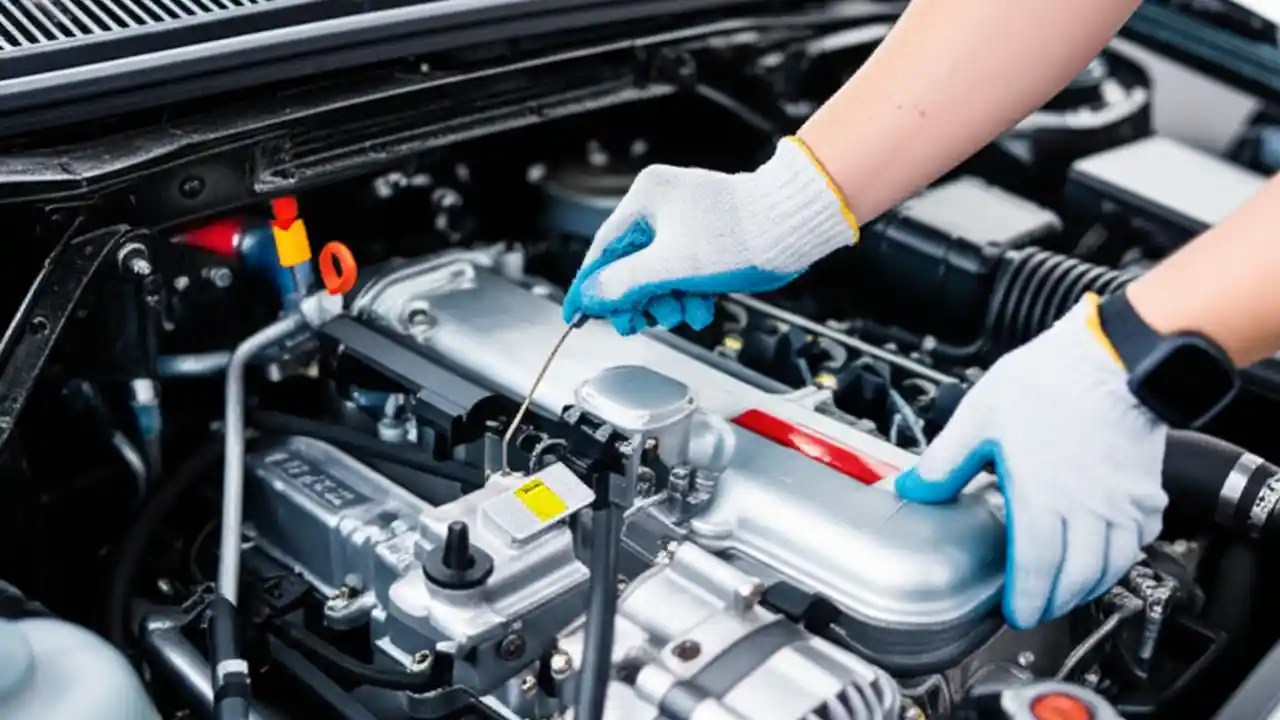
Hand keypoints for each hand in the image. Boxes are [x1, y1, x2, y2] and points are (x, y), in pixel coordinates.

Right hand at [561, 137, 857, 333]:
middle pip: (631, 265)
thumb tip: (591, 296)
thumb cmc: (739, 233)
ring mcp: (687, 223)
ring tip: (683, 312)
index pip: (603, 248)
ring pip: (659, 275)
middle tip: (637, 323)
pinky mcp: (709, 242)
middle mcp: (664, 206)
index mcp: (646, 197)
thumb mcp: (670, 265)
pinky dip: (689, 295)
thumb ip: (624, 284)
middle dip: (638, 299)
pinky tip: (702, 306)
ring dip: (668, 301)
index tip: (577, 313)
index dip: (590, 286)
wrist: (793, 226)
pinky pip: (684, 275)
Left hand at [895, 295, 1167, 628]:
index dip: (1026, 600)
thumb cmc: (1050, 382)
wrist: (1112, 356)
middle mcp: (1089, 509)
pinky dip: (1121, 557)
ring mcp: (1123, 503)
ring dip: (1089, 586)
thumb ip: (944, 462)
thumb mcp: (978, 419)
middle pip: (1077, 578)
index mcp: (1043, 498)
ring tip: (1066, 588)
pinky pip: (1139, 539)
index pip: (1036, 571)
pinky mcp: (1146, 490)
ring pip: (1112, 566)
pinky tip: (1105, 553)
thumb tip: (912, 487)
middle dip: (1055, 601)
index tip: (1016, 612)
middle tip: (1037, 607)